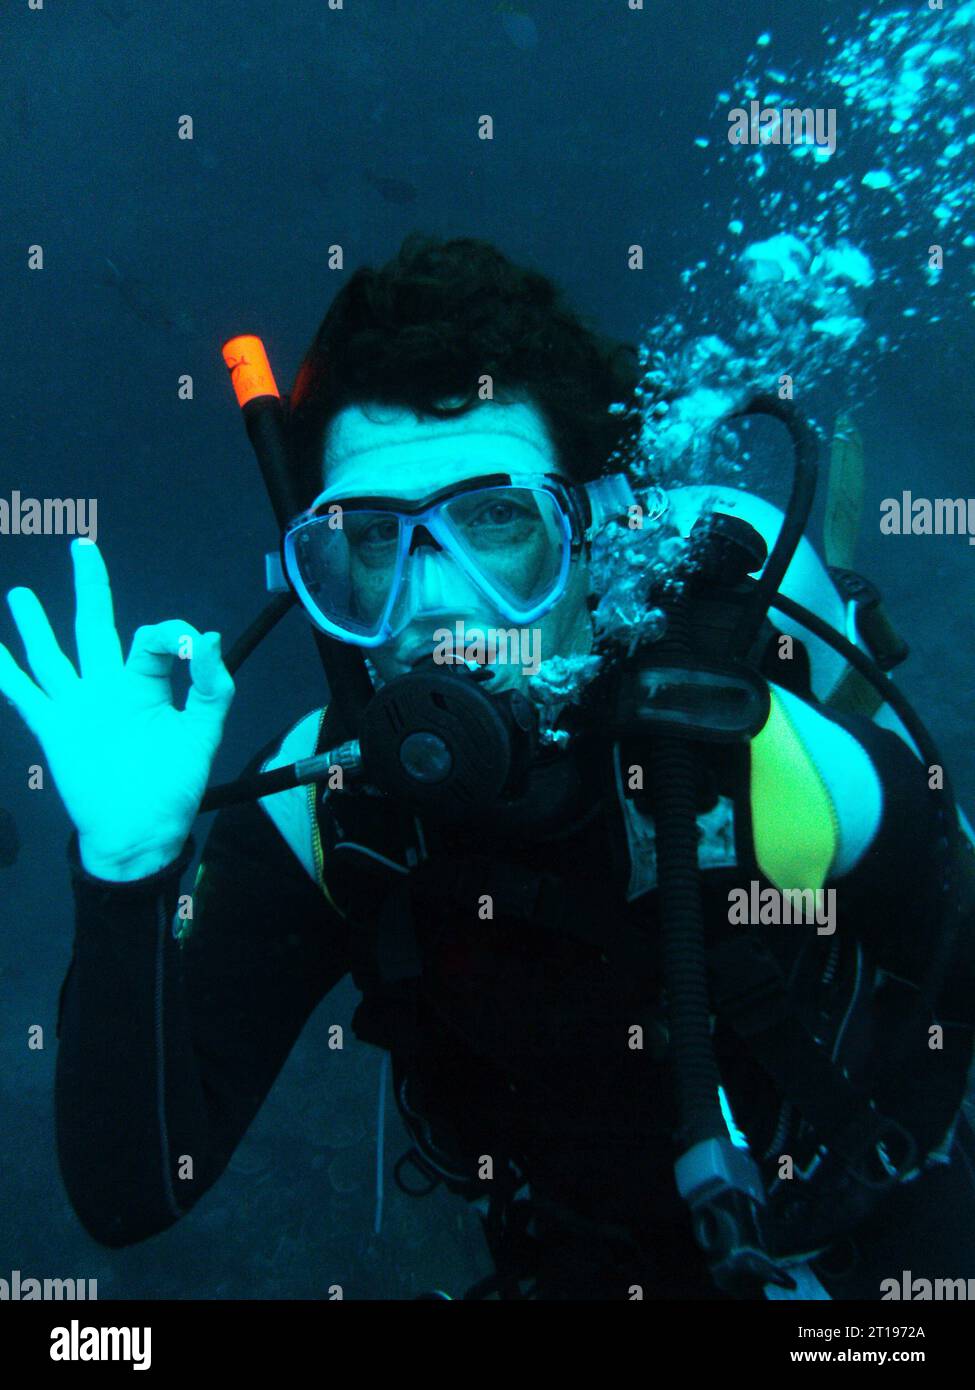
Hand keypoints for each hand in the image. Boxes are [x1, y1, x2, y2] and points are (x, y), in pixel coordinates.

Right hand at [0, 539, 234, 878]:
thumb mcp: (201, 734)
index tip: (189, 648)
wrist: (139, 832)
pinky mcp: (54, 729)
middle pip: (95, 626)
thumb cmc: (172, 786)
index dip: (171, 634)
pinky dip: (4, 672)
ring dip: (36, 625)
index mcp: (145, 685)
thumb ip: (210, 686)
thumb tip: (210, 637)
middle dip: (92, 586)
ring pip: (53, 656)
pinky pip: (25, 696)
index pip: (151, 639)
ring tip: (23, 594)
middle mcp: (108, 688)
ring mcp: (78, 707)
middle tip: (83, 546)